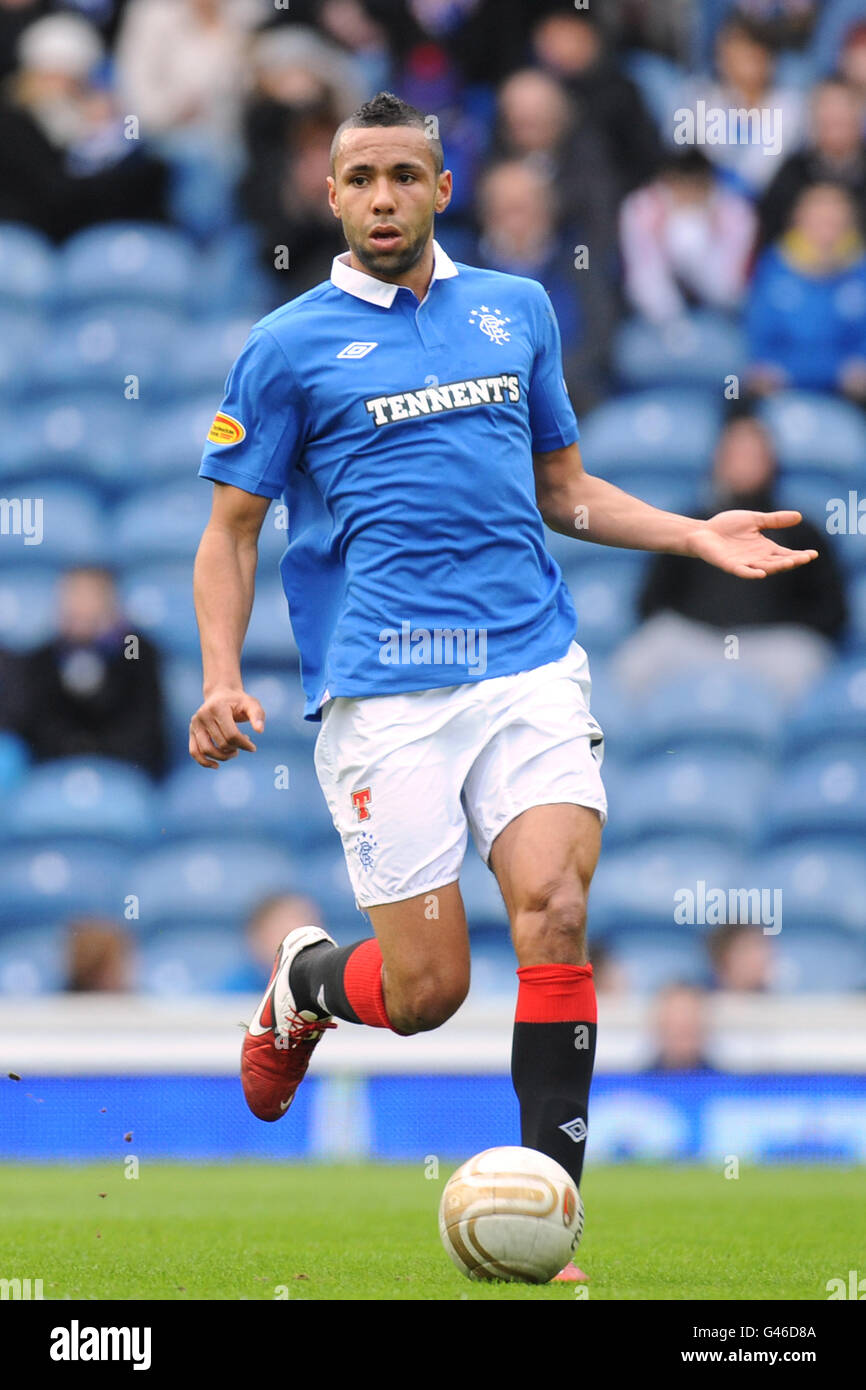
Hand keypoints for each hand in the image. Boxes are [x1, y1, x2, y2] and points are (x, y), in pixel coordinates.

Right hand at [189, 686, 265, 768]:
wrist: (221, 694)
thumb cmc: (238, 701)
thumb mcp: (251, 704)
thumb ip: (257, 715)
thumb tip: (260, 731)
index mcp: (217, 708)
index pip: (231, 734)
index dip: (244, 745)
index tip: (253, 747)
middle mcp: (202, 716)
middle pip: (221, 743)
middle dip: (236, 749)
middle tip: (244, 744)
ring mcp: (195, 724)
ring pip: (206, 750)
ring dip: (223, 757)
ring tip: (234, 753)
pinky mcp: (192, 732)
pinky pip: (194, 751)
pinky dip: (204, 762)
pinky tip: (216, 765)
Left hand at [685, 509, 817, 579]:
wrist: (703, 532)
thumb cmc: (727, 527)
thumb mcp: (755, 520)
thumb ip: (774, 520)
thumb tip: (799, 516)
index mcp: (764, 548)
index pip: (785, 554)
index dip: (799, 555)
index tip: (813, 554)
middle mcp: (757, 558)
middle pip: (778, 562)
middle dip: (792, 560)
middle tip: (805, 558)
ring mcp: (744, 563)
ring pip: (764, 567)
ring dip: (777, 566)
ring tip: (791, 562)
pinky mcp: (730, 565)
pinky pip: (743, 572)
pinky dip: (752, 573)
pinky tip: (762, 573)